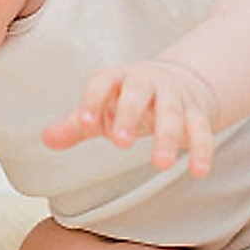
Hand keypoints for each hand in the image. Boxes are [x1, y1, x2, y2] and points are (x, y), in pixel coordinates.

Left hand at [41, 59, 219, 176]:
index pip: (103, 82)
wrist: (179, 81)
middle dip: (129, 116)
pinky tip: (199, 171)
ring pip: (172, 113)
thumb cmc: (129, 99)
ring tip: (160, 165)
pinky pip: (202, 129)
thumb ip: (77, 124)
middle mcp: (147, 81)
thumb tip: (47, 140)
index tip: (86, 123)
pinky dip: (202, 149)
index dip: (93, 100)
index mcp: (118, 77)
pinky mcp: (198, 112)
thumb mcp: (103, 107)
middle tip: (120, 144)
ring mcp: (175, 95)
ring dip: (168, 138)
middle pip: (138, 93)